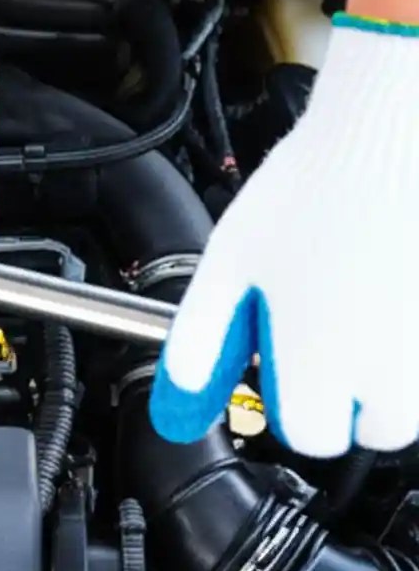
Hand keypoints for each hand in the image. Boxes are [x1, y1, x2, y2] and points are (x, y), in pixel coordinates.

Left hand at [151, 21, 418, 457]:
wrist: (388, 134)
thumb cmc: (309, 193)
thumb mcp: (226, 269)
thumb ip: (198, 346)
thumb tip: (175, 411)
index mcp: (324, 366)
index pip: (310, 436)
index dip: (290, 401)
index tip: (283, 361)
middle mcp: (394, 370)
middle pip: (376, 427)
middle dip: (349, 396)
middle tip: (325, 329)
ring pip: (414, 397)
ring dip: (390, 371)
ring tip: (360, 300)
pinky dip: (413, 332)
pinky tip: (391, 281)